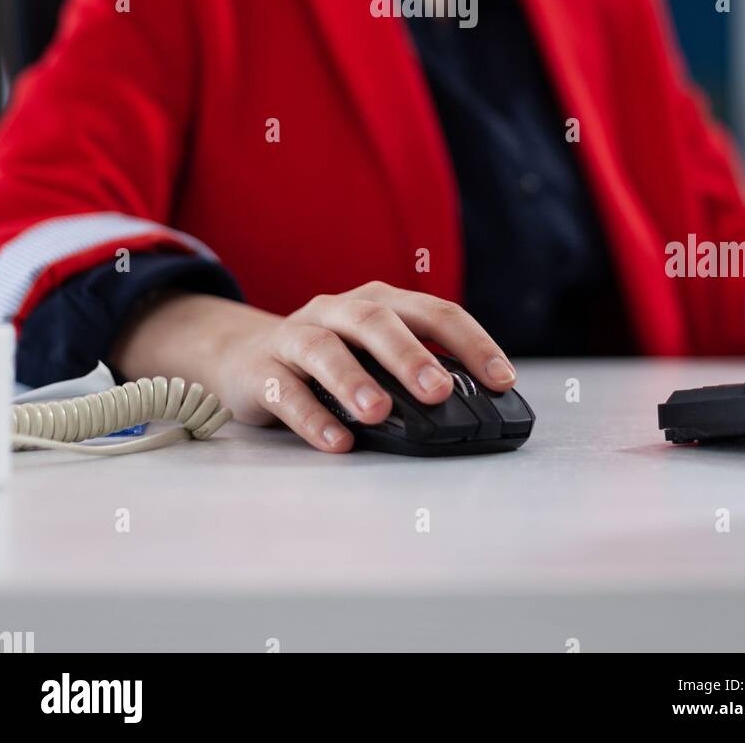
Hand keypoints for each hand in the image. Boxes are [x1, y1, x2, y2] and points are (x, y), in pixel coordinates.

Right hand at [218, 281, 516, 452]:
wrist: (243, 355)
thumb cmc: (328, 359)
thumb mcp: (373, 354)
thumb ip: (413, 372)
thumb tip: (470, 410)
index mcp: (378, 303)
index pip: (433, 312)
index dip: (471, 343)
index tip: (501, 379)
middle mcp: (338, 311)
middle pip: (375, 321)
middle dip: (410, 355)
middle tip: (438, 391)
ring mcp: (295, 337)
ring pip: (324, 349)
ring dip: (354, 380)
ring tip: (380, 413)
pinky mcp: (260, 371)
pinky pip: (284, 391)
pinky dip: (311, 417)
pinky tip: (337, 441)